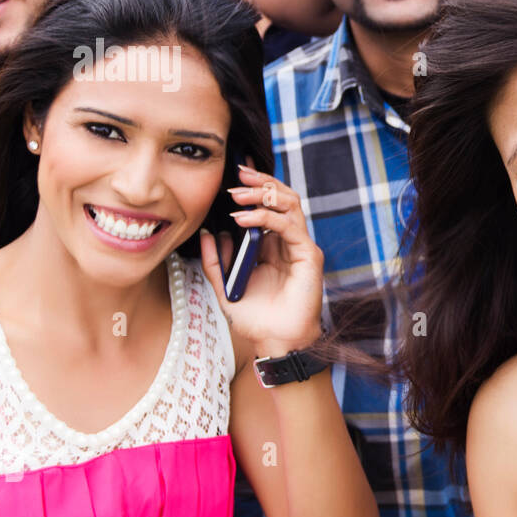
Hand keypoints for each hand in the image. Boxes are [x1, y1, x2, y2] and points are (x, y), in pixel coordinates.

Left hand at [198, 165, 325, 358]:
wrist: (275, 341)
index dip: (254, 186)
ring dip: (263, 194)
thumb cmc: (256, 318)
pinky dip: (265, 218)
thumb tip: (208, 233)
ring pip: (290, 203)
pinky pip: (289, 226)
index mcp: (271, 244)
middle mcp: (288, 241)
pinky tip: (243, 219)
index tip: (232, 175)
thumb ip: (215, 261)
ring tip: (238, 195)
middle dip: (259, 182)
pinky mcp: (308, 255)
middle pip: (281, 197)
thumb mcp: (225, 286)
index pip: (268, 204)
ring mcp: (300, 246)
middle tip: (236, 176)